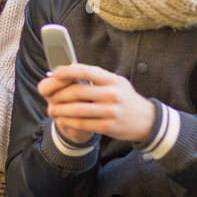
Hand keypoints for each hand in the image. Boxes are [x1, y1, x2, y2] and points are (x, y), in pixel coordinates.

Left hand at [38, 63, 155, 144]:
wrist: (147, 120)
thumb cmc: (125, 98)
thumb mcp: (116, 82)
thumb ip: (96, 77)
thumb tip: (68, 70)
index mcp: (112, 80)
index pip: (86, 71)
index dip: (67, 71)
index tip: (54, 73)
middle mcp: (112, 94)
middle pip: (78, 92)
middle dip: (59, 95)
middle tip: (50, 97)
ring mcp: (111, 111)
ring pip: (78, 110)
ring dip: (61, 110)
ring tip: (53, 110)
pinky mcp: (108, 126)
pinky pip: (83, 124)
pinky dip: (69, 122)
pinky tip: (63, 121)